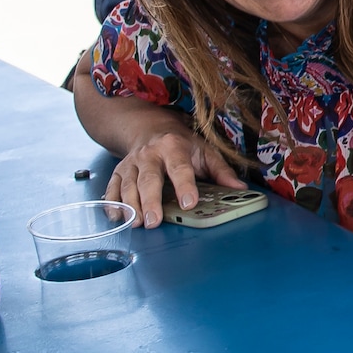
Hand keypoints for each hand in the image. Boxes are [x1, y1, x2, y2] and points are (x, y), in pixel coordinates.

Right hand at [107, 126, 245, 227]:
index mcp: (173, 147)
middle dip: (151, 201)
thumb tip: (240, 189)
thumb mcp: (204, 151)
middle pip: (148, 179)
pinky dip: (112, 203)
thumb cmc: (181, 145)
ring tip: (137, 223)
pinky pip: (112, 188)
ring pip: (128, 185)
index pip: (180, 167)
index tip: (189, 202)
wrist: (149, 128)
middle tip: (155, 221)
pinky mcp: (119, 172)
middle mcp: (149, 154)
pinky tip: (117, 217)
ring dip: (131, 206)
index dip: (184, 185)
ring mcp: (131, 164)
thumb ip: (221, 171)